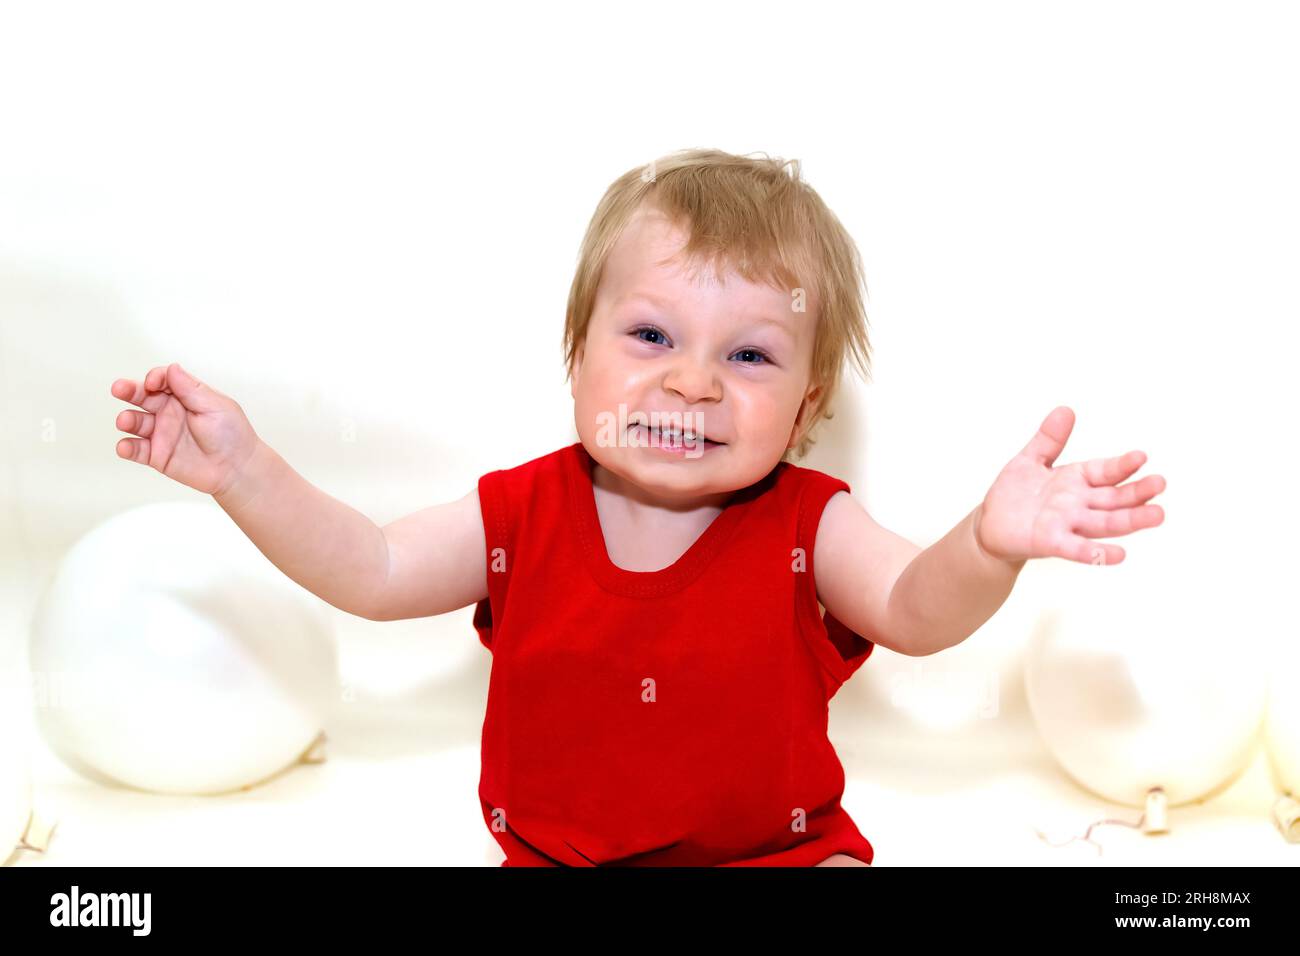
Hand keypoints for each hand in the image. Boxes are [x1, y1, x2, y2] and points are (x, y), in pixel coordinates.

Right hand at [110, 363, 260, 496]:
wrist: (237, 468)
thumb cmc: (231, 433)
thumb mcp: (215, 405)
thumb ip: (191, 388)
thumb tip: (172, 367)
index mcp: (183, 396)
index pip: (161, 380)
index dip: (155, 378)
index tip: (153, 383)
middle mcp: (168, 412)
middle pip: (141, 396)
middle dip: (128, 390)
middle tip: (119, 389)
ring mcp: (160, 433)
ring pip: (134, 421)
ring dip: (127, 419)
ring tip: (126, 421)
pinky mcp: (156, 455)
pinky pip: (135, 450)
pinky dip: (126, 447)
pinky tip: (125, 446)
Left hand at [974, 406, 1165, 565]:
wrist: (990, 525)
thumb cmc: (1014, 493)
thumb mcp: (1030, 460)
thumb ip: (1049, 439)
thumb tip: (1065, 409)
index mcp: (1077, 480)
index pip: (1106, 471)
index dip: (1123, 465)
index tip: (1142, 456)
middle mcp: (1079, 504)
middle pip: (1114, 498)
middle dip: (1138, 493)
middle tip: (1161, 483)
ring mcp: (1068, 524)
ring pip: (1105, 523)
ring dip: (1131, 521)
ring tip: (1157, 515)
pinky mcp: (1052, 543)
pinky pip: (1078, 549)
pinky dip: (1096, 553)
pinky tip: (1120, 555)